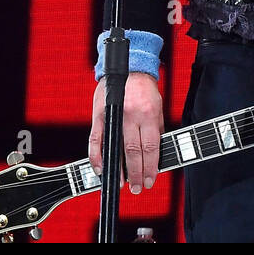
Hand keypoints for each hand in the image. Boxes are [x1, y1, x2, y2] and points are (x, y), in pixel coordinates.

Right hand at [88, 73, 162, 193]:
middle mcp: (131, 115)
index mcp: (148, 113)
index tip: (151, 179)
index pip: (151, 146)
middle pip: (134, 151)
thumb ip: (156, 129)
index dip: (151, 166)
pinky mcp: (99, 115)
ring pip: (116, 148)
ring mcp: (113, 115)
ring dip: (118, 169)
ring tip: (122, 183)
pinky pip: (95, 140)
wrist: (128, 67)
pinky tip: (101, 169)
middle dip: (137, 173)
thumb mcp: (157, 107)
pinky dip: (97, 156)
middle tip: (138, 187)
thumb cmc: (144, 88)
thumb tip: (155, 155)